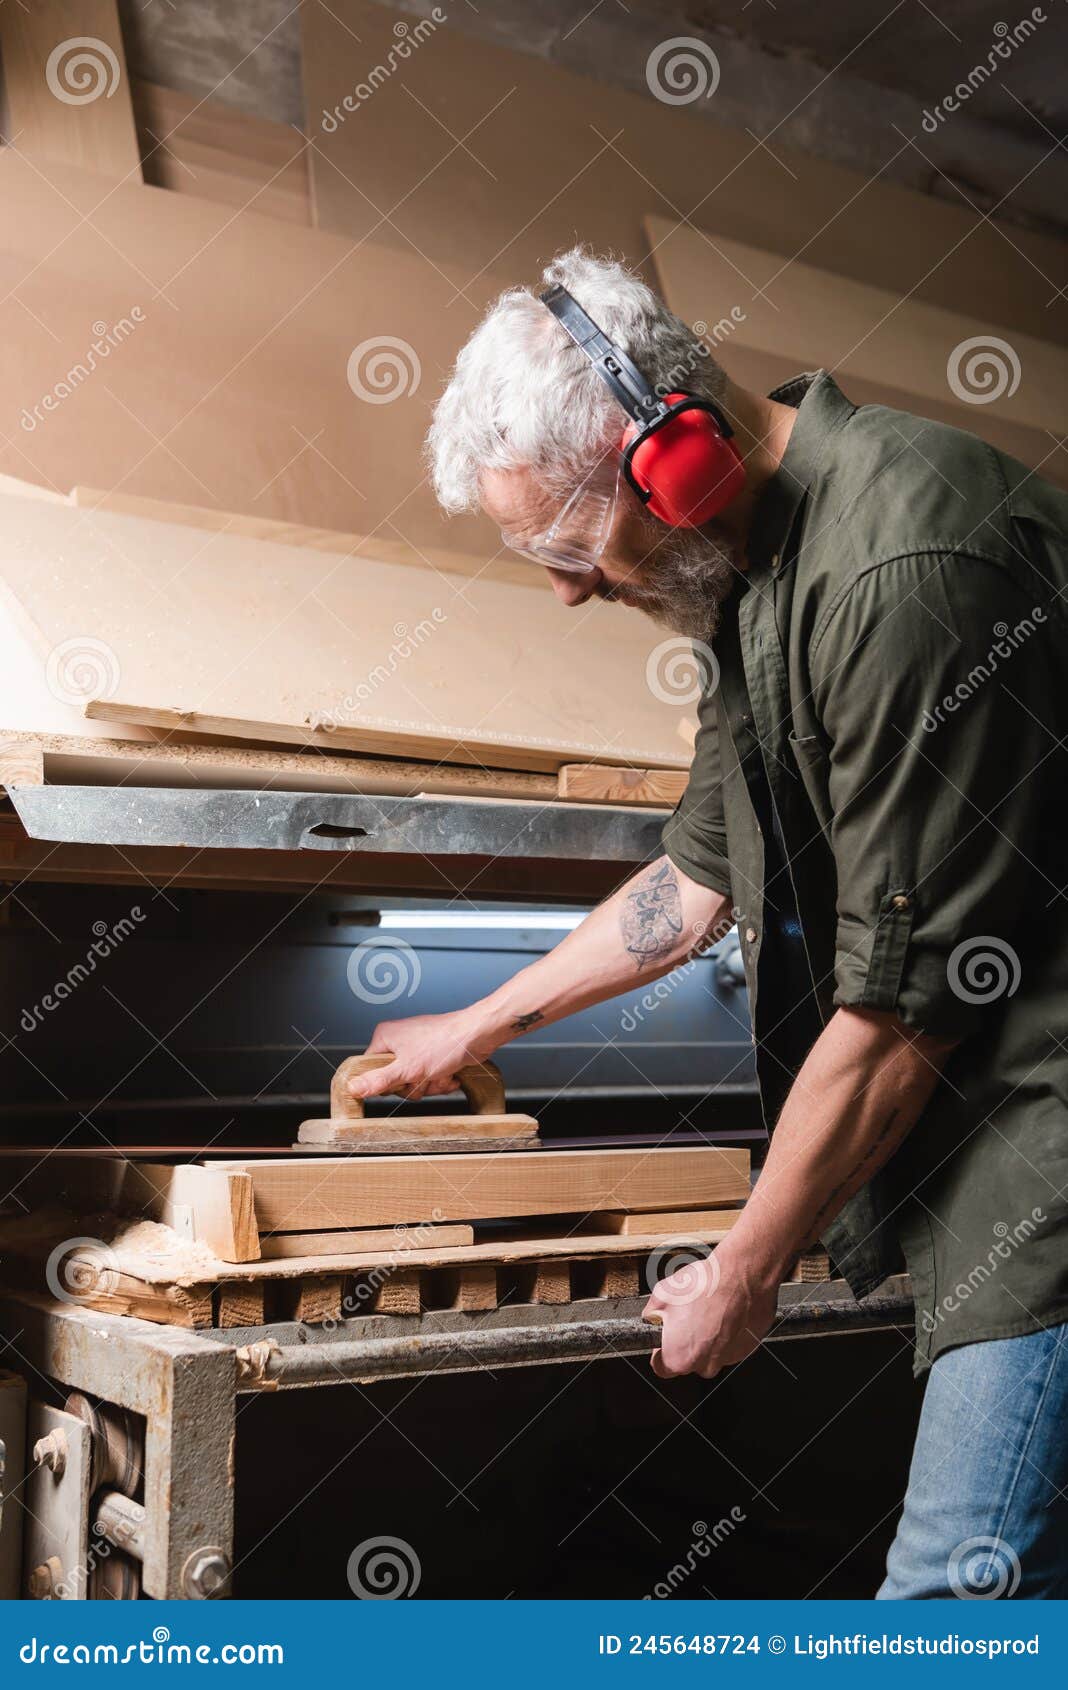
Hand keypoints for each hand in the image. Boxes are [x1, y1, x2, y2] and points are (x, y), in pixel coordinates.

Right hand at [346, 1011, 496, 1104]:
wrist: (477, 1036)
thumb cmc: (445, 1042)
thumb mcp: (407, 1069)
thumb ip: (378, 1080)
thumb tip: (352, 1088)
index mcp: (385, 1037)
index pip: (371, 1070)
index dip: (387, 1082)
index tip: (402, 1081)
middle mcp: (399, 1040)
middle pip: (395, 1079)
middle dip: (414, 1085)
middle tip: (424, 1078)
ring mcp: (417, 1048)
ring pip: (414, 1081)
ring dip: (431, 1084)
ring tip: (441, 1074)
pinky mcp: (433, 1055)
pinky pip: (429, 1077)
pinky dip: (441, 1080)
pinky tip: (450, 1074)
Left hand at [643, 1242, 779, 1379]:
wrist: (744, 1278)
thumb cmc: (707, 1286)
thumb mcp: (663, 1294)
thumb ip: (651, 1314)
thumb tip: (650, 1319)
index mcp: (679, 1357)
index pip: (661, 1367)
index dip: (659, 1350)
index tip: (663, 1338)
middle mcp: (704, 1365)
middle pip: (688, 1361)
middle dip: (685, 1342)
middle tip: (687, 1318)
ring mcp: (728, 1359)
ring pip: (710, 1354)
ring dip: (707, 1338)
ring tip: (708, 1311)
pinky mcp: (746, 1349)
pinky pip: (729, 1346)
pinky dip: (726, 1333)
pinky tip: (724, 1312)